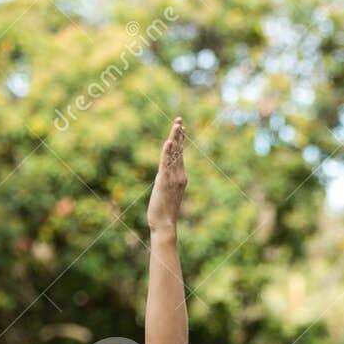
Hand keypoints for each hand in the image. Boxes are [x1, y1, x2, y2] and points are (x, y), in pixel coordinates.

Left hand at [147, 118, 186, 232]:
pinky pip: (166, 164)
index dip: (180, 140)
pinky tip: (169, 142)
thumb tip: (162, 175)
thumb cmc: (163, 211)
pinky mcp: (165, 181)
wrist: (165, 223)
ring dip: (175, 138)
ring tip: (176, 124)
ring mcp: (173, 178)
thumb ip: (165, 180)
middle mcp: (179, 175)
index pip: (180, 155)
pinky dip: (168, 152)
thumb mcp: (165, 192)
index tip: (181, 127)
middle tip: (179, 119)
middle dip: (179, 134)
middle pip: (179, 151)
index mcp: (180, 177)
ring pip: (174, 154)